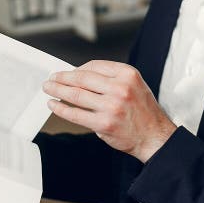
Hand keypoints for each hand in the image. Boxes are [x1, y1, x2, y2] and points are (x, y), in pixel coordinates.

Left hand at [42, 60, 176, 162]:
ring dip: (58, 90)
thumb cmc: (144, 111)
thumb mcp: (134, 84)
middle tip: (52, 78)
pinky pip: (76, 115)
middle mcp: (120, 88)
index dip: (77, 68)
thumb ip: (111, 78)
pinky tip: (54, 105)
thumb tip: (81, 75)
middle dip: (63, 77)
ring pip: (76, 95)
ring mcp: (111, 106)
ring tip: (49, 89)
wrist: (154, 136)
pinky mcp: (104, 124)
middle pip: (82, 78)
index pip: (94, 66)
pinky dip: (62, 109)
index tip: (67, 72)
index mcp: (127, 74)